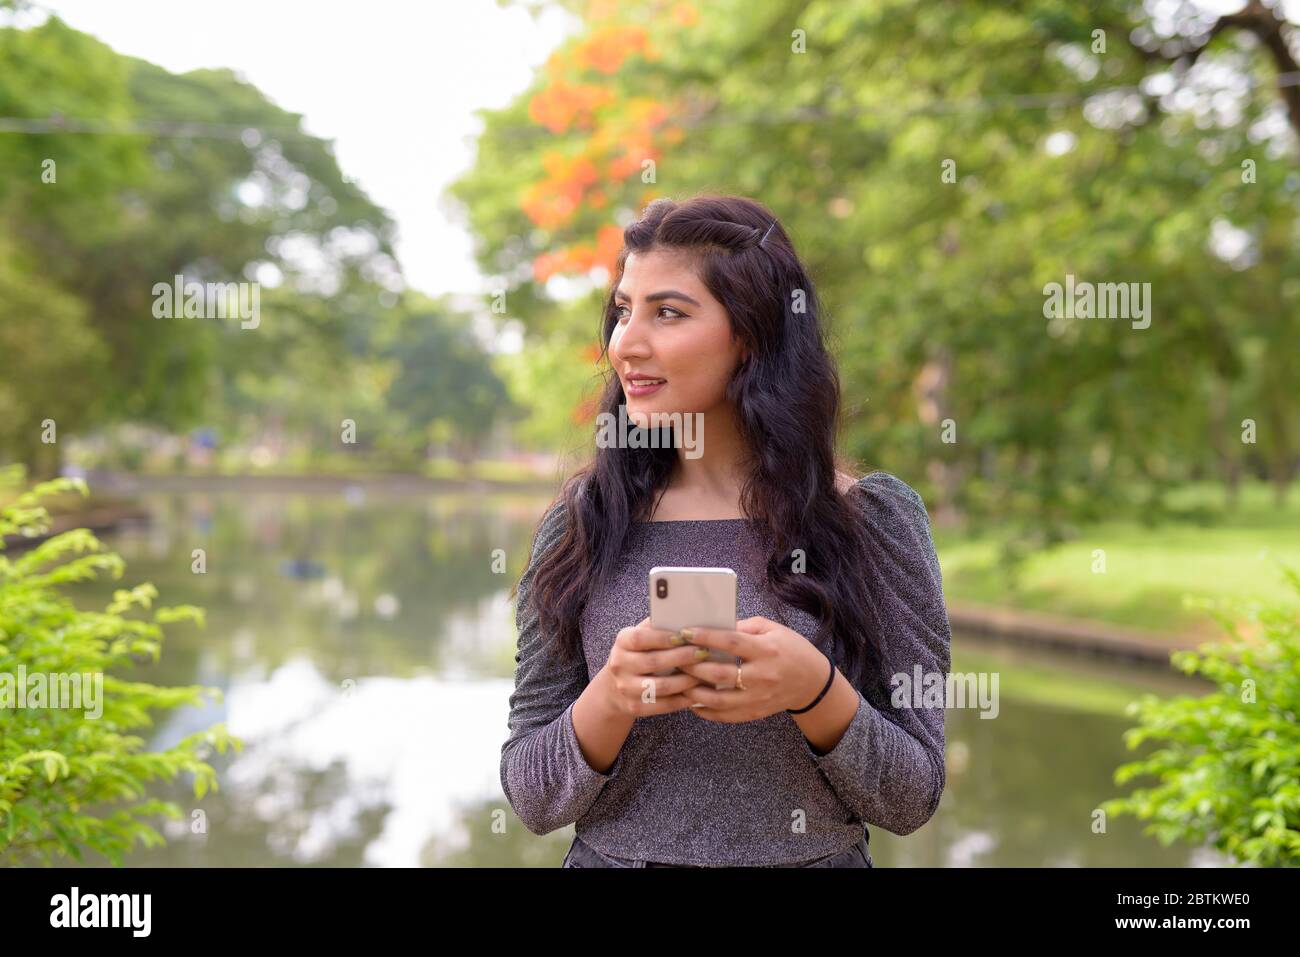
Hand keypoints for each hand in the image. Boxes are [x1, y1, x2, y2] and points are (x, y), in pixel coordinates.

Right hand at [600, 616, 710, 717]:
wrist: (615, 686)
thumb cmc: (638, 654)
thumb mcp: (642, 636)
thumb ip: (659, 626)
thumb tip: (687, 616)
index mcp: (623, 642)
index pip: (641, 638)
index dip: (664, 637)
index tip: (686, 636)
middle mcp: (620, 665)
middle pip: (653, 662)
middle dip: (682, 658)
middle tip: (704, 653)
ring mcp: (625, 688)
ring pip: (660, 687)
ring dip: (686, 681)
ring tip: (704, 674)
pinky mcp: (634, 707)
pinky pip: (662, 705)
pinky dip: (682, 700)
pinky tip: (697, 693)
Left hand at [676, 616, 829, 722]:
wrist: (812, 682)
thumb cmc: (791, 649)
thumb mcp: (772, 629)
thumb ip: (743, 627)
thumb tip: (713, 626)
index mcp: (767, 650)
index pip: (732, 642)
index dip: (706, 637)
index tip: (686, 632)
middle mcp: (762, 676)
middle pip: (720, 674)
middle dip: (693, 666)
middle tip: (674, 658)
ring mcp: (758, 698)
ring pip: (718, 700)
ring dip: (694, 691)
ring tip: (678, 681)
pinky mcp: (754, 713)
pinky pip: (724, 716)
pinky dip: (704, 710)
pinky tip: (691, 700)